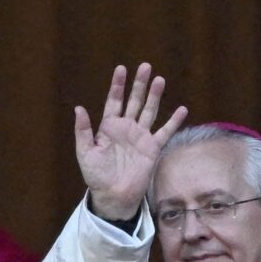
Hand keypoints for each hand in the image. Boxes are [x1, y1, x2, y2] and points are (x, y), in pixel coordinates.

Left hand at [73, 62, 186, 219]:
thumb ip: (83, 130)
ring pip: (149, 111)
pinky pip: (165, 132)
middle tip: (145, 66)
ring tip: (160, 80)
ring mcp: (140, 136)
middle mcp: (126, 127)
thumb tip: (78, 108)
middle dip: (139, 84)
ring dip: (155, 96)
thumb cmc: (96, 174)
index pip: (114, 100)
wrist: (113, 195)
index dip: (117, 85)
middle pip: (134, 101)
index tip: (121, 68)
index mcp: (109, 126)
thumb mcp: (85, 151)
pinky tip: (181, 109)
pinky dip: (173, 121)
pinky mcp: (152, 148)